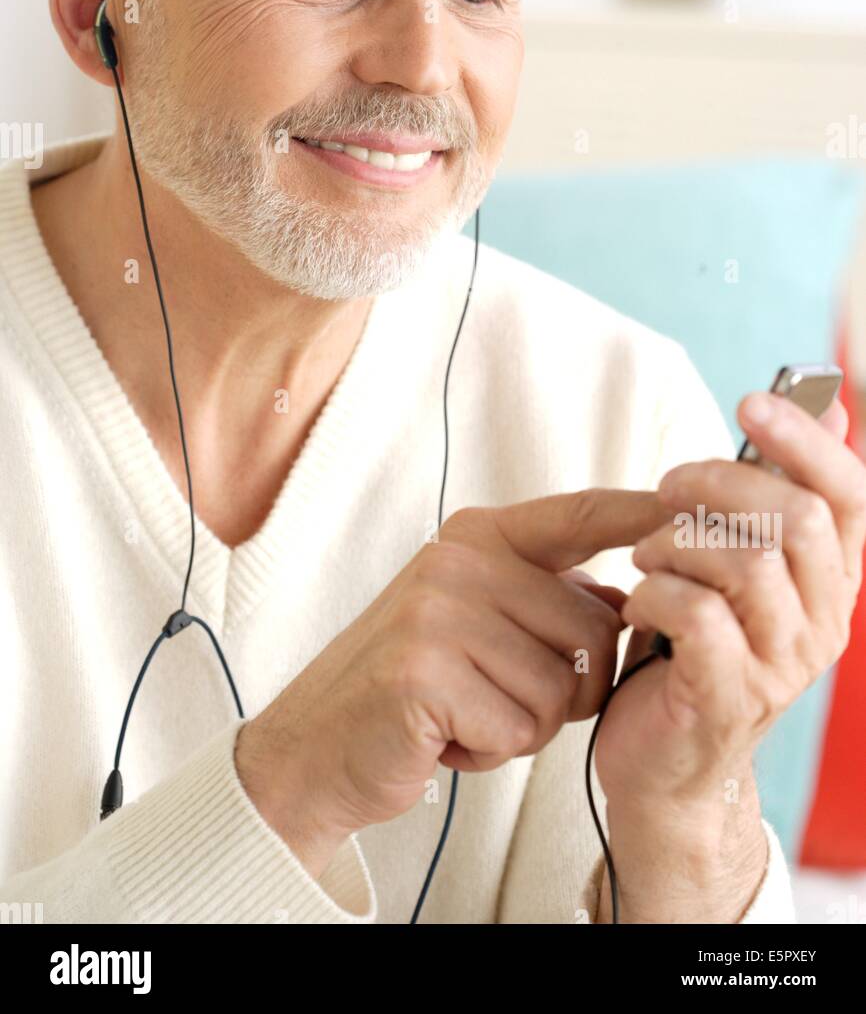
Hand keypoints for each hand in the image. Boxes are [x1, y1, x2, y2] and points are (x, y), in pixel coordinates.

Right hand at [235, 488, 671, 876]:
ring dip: (526, 723)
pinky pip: (521, 725)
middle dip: (566, 687)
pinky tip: (446, 735)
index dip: (641, 514)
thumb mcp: (479, 621)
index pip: (581, 515)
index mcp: (478, 537)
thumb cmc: (414, 684)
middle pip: (593, 629)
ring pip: (563, 685)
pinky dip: (493, 750)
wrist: (319, 744)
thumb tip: (625, 601)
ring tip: (466, 712)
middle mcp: (460, 560)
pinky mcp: (424, 670)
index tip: (691, 508)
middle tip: (495, 696)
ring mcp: (439, 610)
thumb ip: (547, 600)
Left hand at [594, 393, 865, 920]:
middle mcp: (822, 623)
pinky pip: (698, 614)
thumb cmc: (695, 646)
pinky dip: (655, 591)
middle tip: (668, 488)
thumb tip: (829, 407)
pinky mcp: (729, 697)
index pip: (848, 494)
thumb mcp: (739, 563)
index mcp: (830, 580)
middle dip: (720, 484)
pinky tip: (638, 600)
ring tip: (648, 556)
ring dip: (679, 541)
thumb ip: (776, 494)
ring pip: (747, 561)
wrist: (666, 763)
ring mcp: (781, 666)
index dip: (805, 440)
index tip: (751, 401)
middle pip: (795, 518)